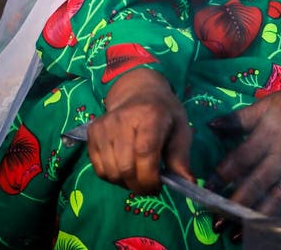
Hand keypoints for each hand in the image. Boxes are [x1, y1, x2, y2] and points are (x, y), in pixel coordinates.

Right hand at [87, 67, 192, 193]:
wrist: (139, 92)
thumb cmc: (163, 114)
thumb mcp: (181, 130)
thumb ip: (181, 157)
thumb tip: (187, 183)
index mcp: (151, 115)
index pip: (145, 152)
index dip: (150, 177)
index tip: (158, 186)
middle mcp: (124, 118)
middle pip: (126, 166)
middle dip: (139, 185)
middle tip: (149, 186)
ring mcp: (105, 125)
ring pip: (111, 172)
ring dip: (125, 183)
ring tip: (138, 175)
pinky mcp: (93, 132)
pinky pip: (99, 169)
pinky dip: (112, 177)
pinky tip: (124, 168)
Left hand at [212, 47, 280, 216]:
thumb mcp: (269, 103)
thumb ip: (240, 118)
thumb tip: (211, 126)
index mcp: (268, 135)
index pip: (238, 160)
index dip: (220, 176)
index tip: (204, 189)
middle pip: (253, 186)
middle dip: (232, 205)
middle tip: (214, 222)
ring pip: (274, 202)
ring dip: (253, 219)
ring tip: (237, 234)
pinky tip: (270, 230)